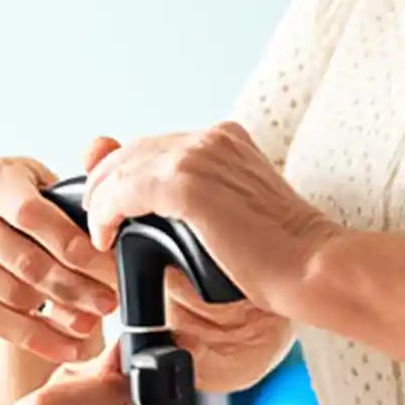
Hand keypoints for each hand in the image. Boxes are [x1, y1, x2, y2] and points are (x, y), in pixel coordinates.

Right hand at [0, 156, 117, 361]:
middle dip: (74, 288)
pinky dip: (31, 337)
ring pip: (10, 294)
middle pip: (25, 262)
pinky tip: (62, 345)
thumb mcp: (43, 181)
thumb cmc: (15, 199)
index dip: (76, 247)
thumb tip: (103, 147)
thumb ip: (79, 172)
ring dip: (57, 317)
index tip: (111, 269)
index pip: (34, 217)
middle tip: (108, 304)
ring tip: (90, 324)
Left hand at [81, 136, 297, 391]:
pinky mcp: (186, 185)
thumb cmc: (279, 253)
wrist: (311, 266)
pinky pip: (124, 192)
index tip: (108, 202)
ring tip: (97, 229)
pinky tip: (104, 236)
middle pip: (134, 151)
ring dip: (101, 200)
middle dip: (105, 181)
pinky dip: (106, 214)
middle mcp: (210, 138)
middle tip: (93, 214)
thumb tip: (148, 209)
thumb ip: (193, 198)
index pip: (156, 146)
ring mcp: (198, 156)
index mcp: (224, 139)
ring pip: (123, 169)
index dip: (125, 171)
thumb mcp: (232, 211)